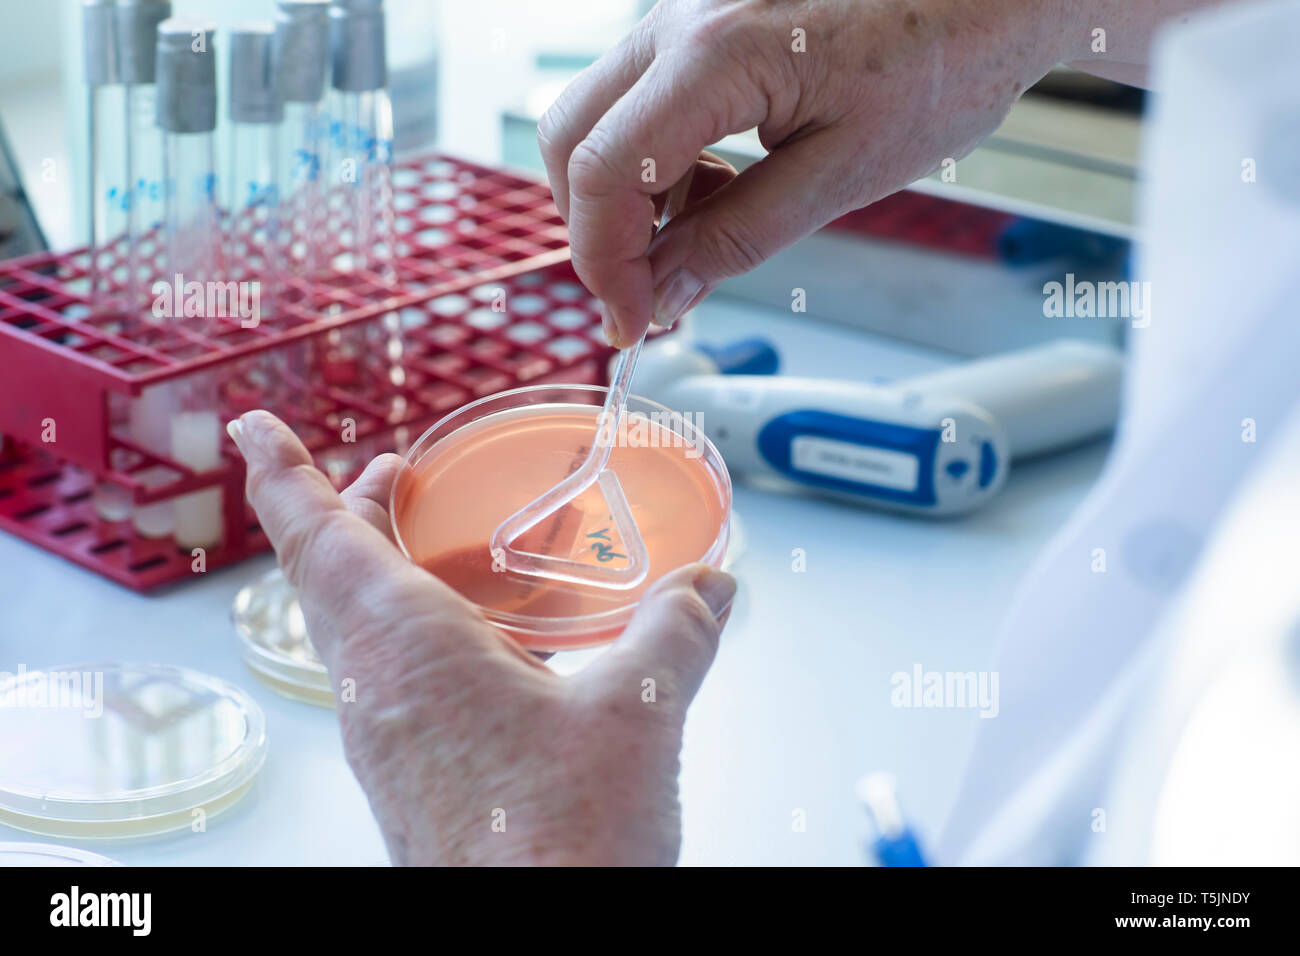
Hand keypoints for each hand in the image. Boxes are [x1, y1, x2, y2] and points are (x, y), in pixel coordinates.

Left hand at [229, 410, 735, 864]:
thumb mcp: (639, 715)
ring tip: (428, 544)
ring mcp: (387, 742)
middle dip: (346, 510)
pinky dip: (412, 633)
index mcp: (408, 652)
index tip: (255, 428)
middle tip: (381, 472)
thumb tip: (710, 587)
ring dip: (376, 571)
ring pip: (353, 630)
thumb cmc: (563, 848)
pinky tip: (481, 648)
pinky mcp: (412, 779)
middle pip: (329, 576)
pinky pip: (387, 680)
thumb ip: (676, 635)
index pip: (319, 540)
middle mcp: (377, 692)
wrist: (540, 942)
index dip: (283, 474)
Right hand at [538, 0, 1091, 346]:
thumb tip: (664, 294)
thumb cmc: (942, 60)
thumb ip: (738, 237)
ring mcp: (682, 17)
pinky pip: (635, 103)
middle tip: (646, 294)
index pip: (605, 171)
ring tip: (692, 240)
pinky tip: (709, 189)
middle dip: (595, 231)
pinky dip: (649, 164)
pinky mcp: (697, 28)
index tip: (633, 321)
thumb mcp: (842, 174)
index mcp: (716, 54)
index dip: (604, 263)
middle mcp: (679, 20)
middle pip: (571, 138)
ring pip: (594, 119)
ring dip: (621, 199)